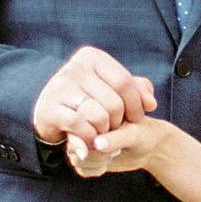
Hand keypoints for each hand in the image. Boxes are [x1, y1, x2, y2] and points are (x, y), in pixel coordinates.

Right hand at [34, 45, 156, 147]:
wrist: (50, 114)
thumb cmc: (89, 99)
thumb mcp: (113, 89)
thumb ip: (136, 90)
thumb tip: (151, 104)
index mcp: (92, 58)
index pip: (125, 82)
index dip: (136, 105)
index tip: (137, 119)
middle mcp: (74, 68)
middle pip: (113, 102)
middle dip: (119, 122)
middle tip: (115, 129)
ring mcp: (60, 88)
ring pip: (98, 116)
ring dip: (104, 132)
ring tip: (102, 134)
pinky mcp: (49, 109)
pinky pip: (80, 127)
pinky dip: (89, 139)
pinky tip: (90, 143)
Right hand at [66, 116, 168, 177]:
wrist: (148, 147)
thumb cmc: (143, 133)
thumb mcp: (134, 134)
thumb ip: (116, 137)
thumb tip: (96, 144)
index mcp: (94, 109)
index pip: (82, 124)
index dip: (100, 136)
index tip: (118, 136)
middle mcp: (84, 124)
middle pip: (76, 142)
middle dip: (99, 151)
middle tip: (116, 148)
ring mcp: (82, 140)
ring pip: (76, 157)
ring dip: (98, 161)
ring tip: (114, 153)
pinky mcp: (84, 156)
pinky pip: (81, 168)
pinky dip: (96, 169)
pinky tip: (106, 164)